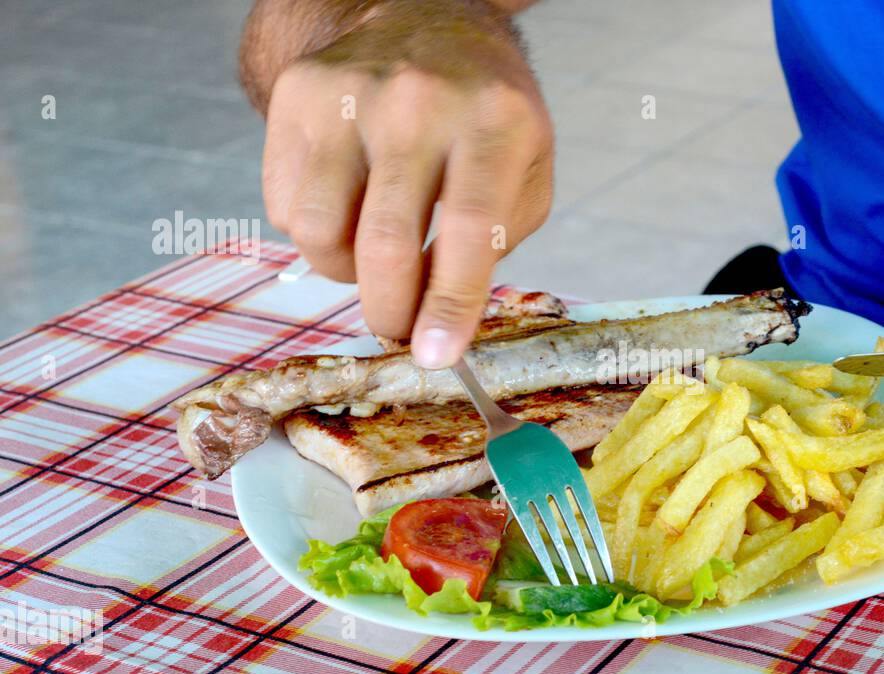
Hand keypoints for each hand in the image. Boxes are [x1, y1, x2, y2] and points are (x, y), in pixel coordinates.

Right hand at [259, 2, 552, 367]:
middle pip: (384, 242)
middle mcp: (418, 102)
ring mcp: (349, 94)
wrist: (425, 17)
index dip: (450, 306)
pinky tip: (348, 207)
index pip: (470, 232)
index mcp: (494, 120)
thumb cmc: (484, 113)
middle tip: (398, 329)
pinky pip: (284, 204)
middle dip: (390, 311)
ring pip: (319, 231)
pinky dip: (315, 232)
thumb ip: (495, 243)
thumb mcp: (526, 168)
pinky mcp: (297, 95)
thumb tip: (440, 322)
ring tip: (374, 255)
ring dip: (345, 271)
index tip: (437, 356)